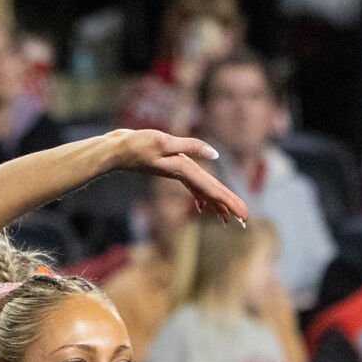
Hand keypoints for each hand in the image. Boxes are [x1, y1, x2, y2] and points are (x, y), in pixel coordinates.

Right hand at [112, 129, 248, 224]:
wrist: (115, 152)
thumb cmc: (135, 145)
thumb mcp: (163, 141)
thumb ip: (189, 146)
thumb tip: (214, 152)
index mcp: (184, 170)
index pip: (212, 189)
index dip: (229, 202)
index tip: (243, 216)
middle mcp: (183, 174)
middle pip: (211, 193)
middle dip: (229, 206)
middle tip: (246, 221)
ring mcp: (177, 173)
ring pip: (203, 191)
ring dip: (217, 204)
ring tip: (230, 219)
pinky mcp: (171, 169)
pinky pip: (191, 186)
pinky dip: (200, 196)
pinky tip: (202, 206)